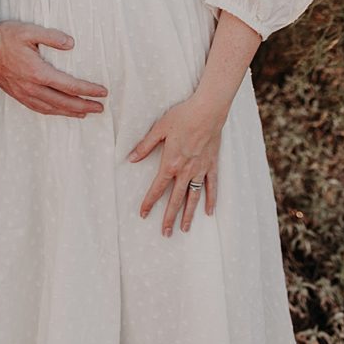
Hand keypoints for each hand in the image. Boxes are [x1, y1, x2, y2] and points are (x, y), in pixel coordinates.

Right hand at [0, 21, 107, 116]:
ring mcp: (24, 94)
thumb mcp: (30, 31)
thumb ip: (52, 37)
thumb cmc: (6, 38)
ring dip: (70, 112)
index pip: (70, 86)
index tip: (102, 92)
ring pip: (52, 108)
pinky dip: (53, 112)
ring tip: (85, 113)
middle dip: (84, 106)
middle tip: (100, 108)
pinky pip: (39, 108)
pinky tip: (60, 111)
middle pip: (64, 102)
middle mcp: (32, 88)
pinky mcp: (18, 95)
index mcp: (38, 73)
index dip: (88, 90)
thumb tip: (71, 44)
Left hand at [130, 95, 224, 235]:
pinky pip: (211, 186)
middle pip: (176, 199)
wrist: (208, 109)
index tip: (143, 214)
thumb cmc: (183, 116)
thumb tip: (131, 158)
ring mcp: (200, 169)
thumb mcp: (160, 128)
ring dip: (189, 215)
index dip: (149, 202)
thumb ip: (145, 145)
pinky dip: (210, 199)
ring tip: (185, 229)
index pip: (157, 188)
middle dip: (169, 218)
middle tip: (165, 233)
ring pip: (194, 197)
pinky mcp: (212, 164)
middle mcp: (186, 170)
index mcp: (171, 162)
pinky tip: (208, 211)